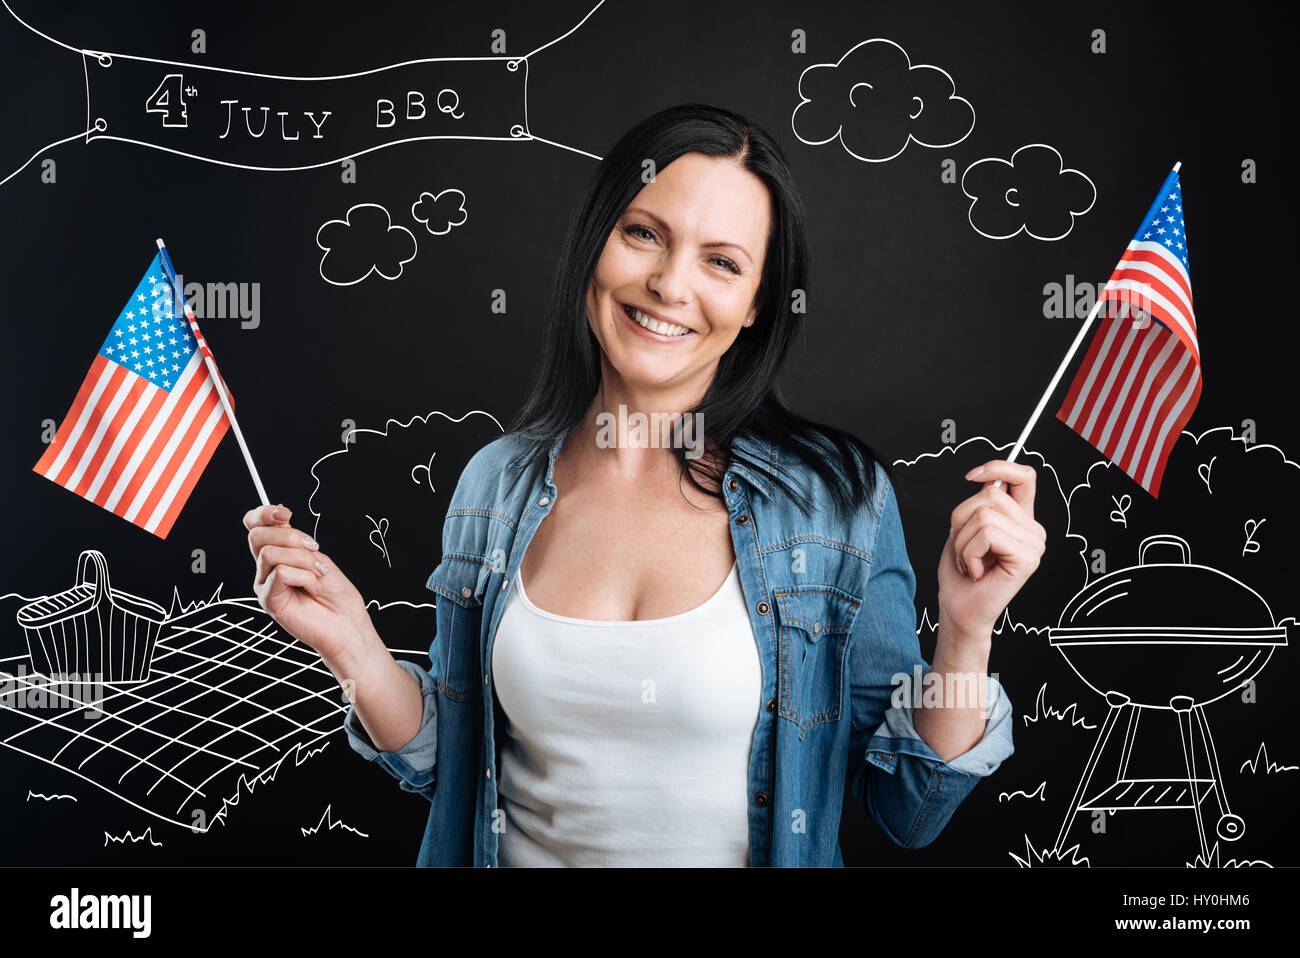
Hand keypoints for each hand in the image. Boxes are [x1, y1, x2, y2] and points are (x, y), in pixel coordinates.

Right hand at [242, 503, 371, 662]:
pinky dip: (304, 576)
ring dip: (302, 559)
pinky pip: (280, 573)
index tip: (286, 513)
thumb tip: (281, 515)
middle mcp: (266, 569)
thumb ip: (295, 540)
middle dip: (290, 536)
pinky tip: (313, 587)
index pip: (254, 525)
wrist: (348, 623)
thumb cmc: (337, 595)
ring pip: (270, 553)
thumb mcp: (318, 557)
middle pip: (257, 536)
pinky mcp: (269, 600)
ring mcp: (265, 584)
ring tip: (317, 574)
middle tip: (313, 549)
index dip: (264, 513)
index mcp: (277, 554)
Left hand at [937, 460, 1045, 643]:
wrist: (959, 611)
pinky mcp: (1027, 558)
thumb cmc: (961, 574)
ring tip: (969, 562)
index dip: (998, 467)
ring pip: (984, 515)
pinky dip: (969, 553)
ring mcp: (1033, 544)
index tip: (972, 475)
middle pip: (991, 494)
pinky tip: (975, 571)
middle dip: (961, 519)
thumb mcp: (964, 529)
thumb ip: (979, 505)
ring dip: (963, 541)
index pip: (1024, 476)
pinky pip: (986, 535)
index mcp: (1019, 519)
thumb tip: (987, 480)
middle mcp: (1032, 529)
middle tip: (964, 548)